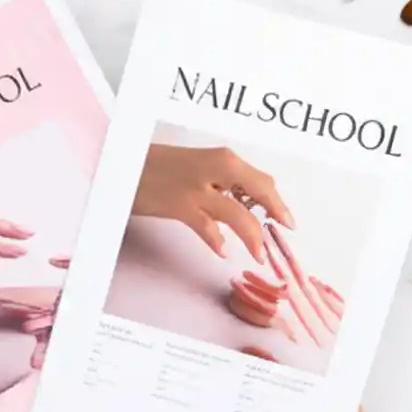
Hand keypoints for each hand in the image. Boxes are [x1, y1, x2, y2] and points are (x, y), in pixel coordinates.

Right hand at [132, 145, 294, 261]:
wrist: (125, 163)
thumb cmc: (160, 165)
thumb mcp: (197, 166)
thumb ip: (222, 181)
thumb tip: (249, 201)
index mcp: (221, 158)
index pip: (260, 179)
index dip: (277, 200)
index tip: (285, 217)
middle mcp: (214, 170)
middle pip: (259, 190)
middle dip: (276, 212)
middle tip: (285, 229)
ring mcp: (197, 190)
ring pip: (237, 214)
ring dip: (253, 237)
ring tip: (259, 254)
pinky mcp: (178, 207)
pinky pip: (207, 228)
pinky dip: (218, 241)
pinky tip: (224, 251)